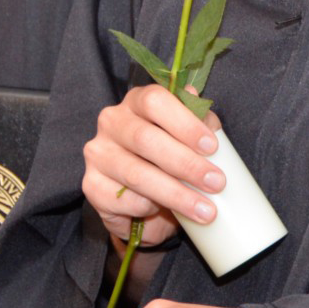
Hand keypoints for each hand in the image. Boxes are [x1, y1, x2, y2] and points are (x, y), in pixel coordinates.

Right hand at [82, 85, 224, 248]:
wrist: (148, 206)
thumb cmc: (171, 163)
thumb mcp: (192, 140)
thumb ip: (198, 121)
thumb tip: (195, 95)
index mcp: (136, 103)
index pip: (154, 100)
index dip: (184, 123)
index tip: (211, 146)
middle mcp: (111, 122)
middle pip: (145, 138)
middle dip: (186, 163)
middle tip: (216, 183)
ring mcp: (98, 154)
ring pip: (137, 174)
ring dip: (176, 194)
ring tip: (205, 210)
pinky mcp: (91, 185)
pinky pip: (124, 199)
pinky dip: (149, 208)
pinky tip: (163, 212)